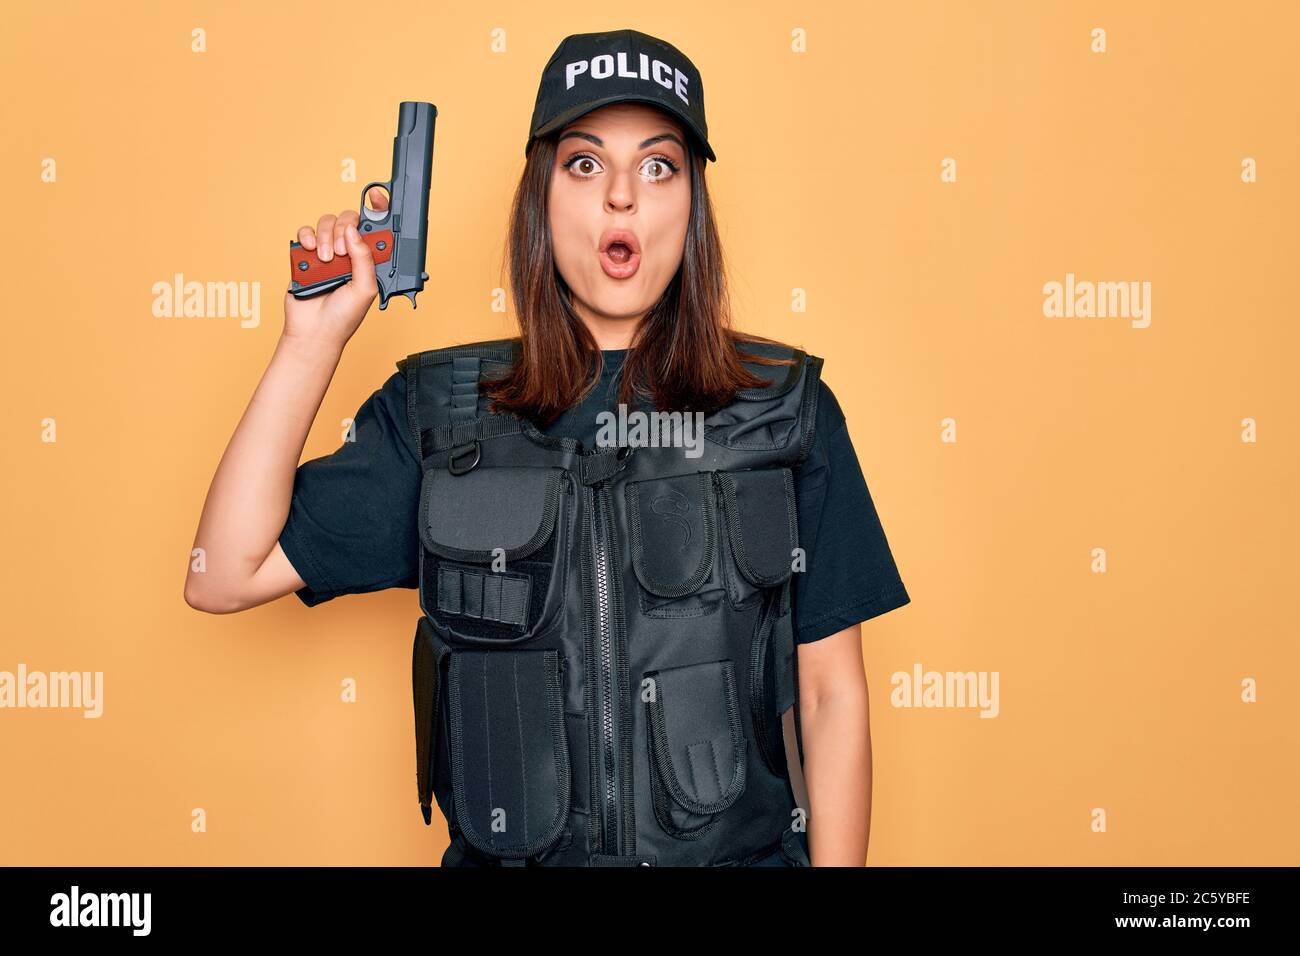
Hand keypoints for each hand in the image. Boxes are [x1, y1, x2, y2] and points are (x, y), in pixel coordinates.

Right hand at [282, 186, 390, 350]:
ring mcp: (326, 252)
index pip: (374, 229)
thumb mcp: (365, 288)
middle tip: (341, 251)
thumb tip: (353, 231)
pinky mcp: (305, 255)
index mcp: (368, 260)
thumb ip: (364, 258)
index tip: (378, 196)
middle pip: (348, 220)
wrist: (314, 331)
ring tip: (325, 259)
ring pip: (327, 223)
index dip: (378, 210)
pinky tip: (311, 252)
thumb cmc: (344, 317)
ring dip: (326, 237)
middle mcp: (348, 253)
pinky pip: (305, 232)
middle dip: (344, 229)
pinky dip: (307, 237)